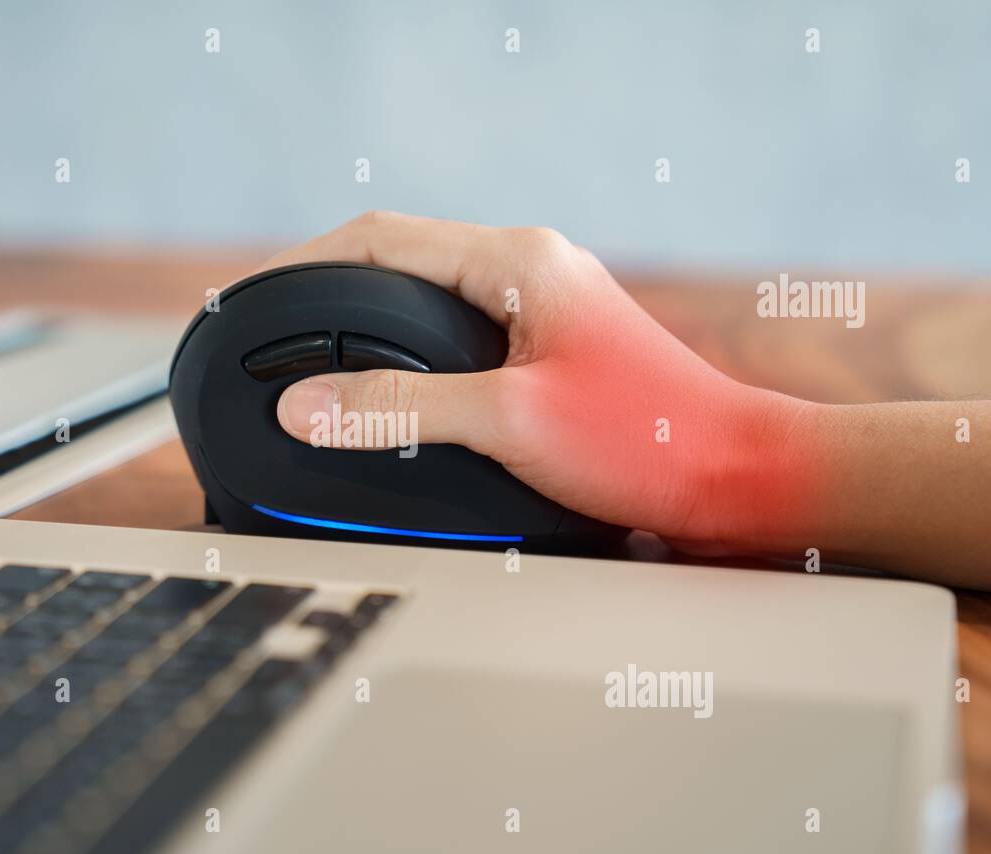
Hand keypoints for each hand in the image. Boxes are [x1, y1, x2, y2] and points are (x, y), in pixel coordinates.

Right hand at [264, 211, 809, 549]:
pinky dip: (410, 357)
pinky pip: (457, 336)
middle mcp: (529, 271)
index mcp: (517, 263)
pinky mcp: (550, 349)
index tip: (254, 300)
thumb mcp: (506, 422)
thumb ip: (398, 408)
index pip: (381, 238)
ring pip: (428, 300)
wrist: (735, 478)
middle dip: (331, 295)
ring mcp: (542, 308)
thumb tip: (305, 404)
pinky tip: (388, 392)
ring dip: (371, 327)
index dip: (305, 266)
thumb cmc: (645, 440)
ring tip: (316, 363)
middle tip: (274, 335)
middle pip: (400, 262)